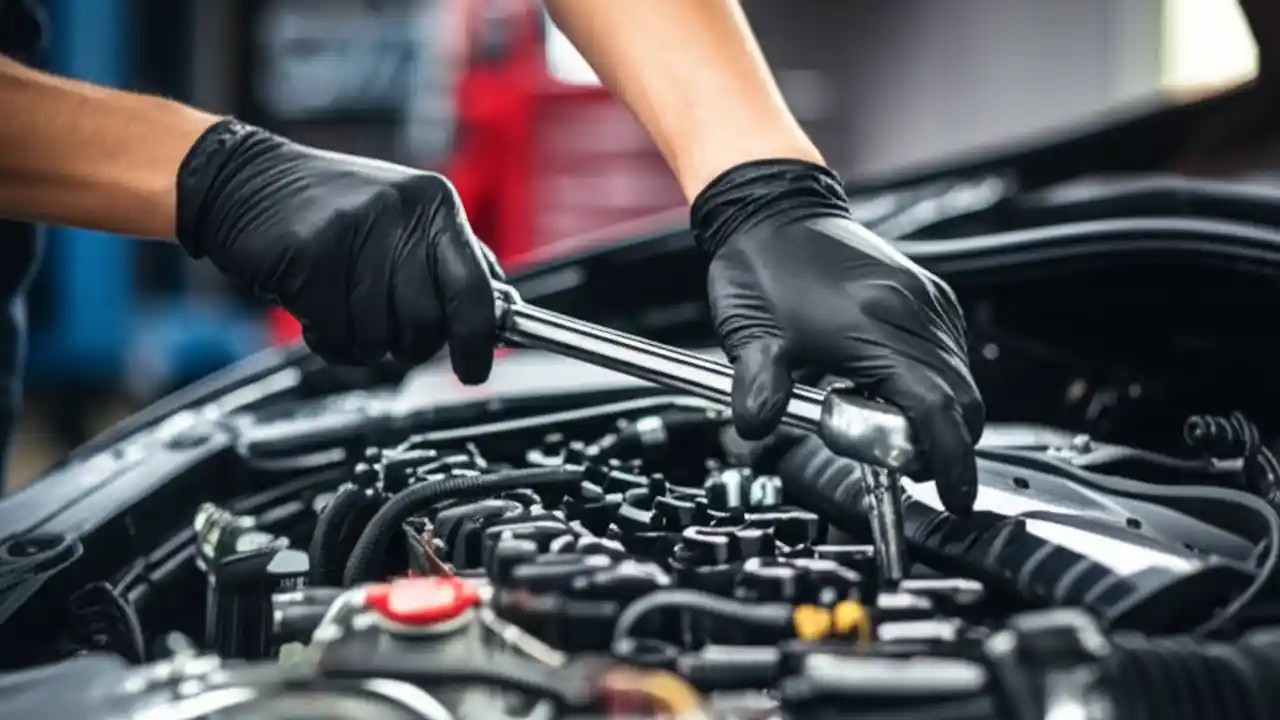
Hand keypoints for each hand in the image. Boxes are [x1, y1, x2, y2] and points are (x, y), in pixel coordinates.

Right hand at [175, 120, 500, 381]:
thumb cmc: (328, 205)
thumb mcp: (404, 216)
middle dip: (407, 343)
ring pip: (379, 335)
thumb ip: (451, 259)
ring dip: (361, 341)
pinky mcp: (310, 255)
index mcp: (435, 205)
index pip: (475, 289)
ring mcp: (356, 231)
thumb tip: (496, 307)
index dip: (476, 342)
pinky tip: (316, 308)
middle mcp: (402, 213)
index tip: (473, 371)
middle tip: (386, 329)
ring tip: (343, 308)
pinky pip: (335, 333)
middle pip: (427, 323)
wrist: (245, 179)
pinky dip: (327, 337)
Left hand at [691, 159, 982, 513]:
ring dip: (940, 415)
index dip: (950, 459)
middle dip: (947, 445)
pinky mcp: (926, 294)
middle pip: (962, 401)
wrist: (774, 211)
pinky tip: (891, 387)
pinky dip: (937, 384)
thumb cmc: (763, 268)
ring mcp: (924, 301)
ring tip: (887, 422)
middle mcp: (913, 312)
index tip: (955, 494)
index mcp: (876, 328)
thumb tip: (756, 425)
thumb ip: (757, 386)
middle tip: (908, 465)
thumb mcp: (751, 335)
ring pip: (961, 379)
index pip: (936, 410)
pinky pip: (950, 353)